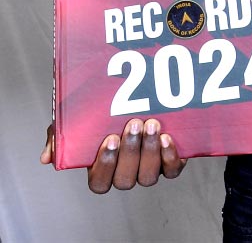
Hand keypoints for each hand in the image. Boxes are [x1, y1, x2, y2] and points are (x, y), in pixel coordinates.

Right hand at [41, 119, 186, 192]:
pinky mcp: (170, 162)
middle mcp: (125, 175)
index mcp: (101, 171)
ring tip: (152, 124)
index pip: (100, 183)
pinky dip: (170, 158)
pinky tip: (167, 138)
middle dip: (130, 152)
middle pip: (125, 179)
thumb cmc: (101, 117)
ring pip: (148, 177)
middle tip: (134, 124)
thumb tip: (47, 157)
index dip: (105, 165)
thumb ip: (59, 139)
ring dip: (150, 152)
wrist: (139, 99)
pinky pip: (172, 171)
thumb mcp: (75, 124)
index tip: (110, 139)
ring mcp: (148, 170)